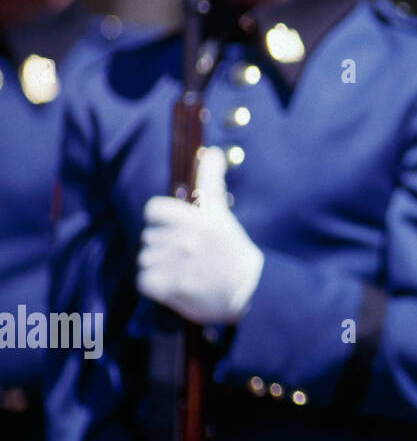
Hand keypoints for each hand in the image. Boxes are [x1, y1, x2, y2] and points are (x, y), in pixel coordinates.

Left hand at [138, 146, 263, 324]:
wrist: (248, 289)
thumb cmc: (232, 249)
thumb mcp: (222, 214)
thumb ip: (212, 182)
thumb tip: (213, 152)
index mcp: (194, 220)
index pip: (153, 210)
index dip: (160, 220)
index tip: (174, 229)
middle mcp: (184, 240)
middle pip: (148, 237)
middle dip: (163, 245)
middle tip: (185, 254)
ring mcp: (176, 265)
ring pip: (145, 259)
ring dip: (158, 266)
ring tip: (180, 270)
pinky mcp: (169, 287)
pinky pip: (144, 281)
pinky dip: (155, 284)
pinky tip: (173, 284)